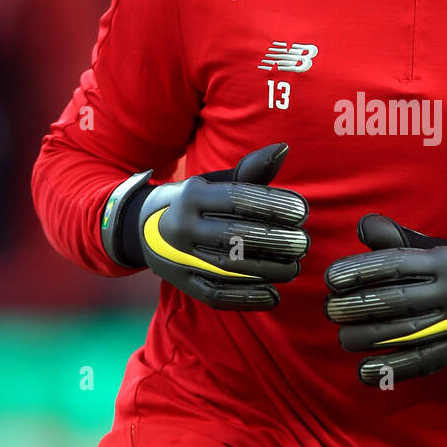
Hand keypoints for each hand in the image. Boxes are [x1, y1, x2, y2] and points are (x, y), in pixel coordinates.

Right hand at [139, 142, 308, 309]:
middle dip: (274, 239)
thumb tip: (284, 149)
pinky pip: (215, 294)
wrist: (142, 228)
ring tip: (293, 267)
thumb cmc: (197, 202)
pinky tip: (273, 295)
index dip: (272, 205)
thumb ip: (251, 171)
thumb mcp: (216, 182)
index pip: (236, 199)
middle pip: (233, 235)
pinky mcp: (182, 283)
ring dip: (266, 270)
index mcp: (191, 195)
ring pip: (227, 267)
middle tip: (303, 243)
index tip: (302, 211)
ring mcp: (178, 257)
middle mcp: (181, 226)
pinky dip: (246, 298)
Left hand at [324, 215, 446, 385]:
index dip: (360, 271)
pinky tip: (364, 371)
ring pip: (404, 333)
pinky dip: (391, 369)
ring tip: (343, 336)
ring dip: (366, 337)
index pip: (396, 264)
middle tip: (331, 309)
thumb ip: (398, 240)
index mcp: (446, 260)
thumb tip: (362, 227)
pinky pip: (421, 362)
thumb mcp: (438, 247)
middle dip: (358, 306)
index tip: (332, 278)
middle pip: (397, 300)